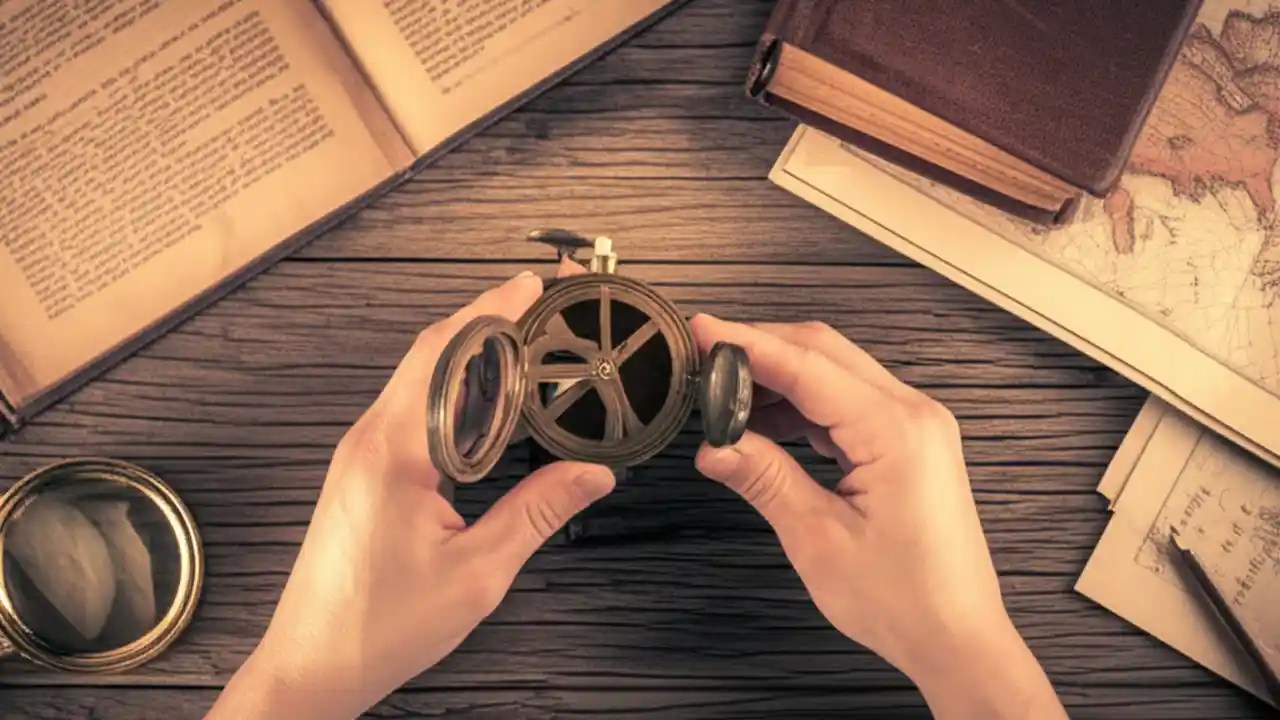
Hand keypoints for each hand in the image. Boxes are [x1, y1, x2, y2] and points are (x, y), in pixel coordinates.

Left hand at [208, 272, 614, 719]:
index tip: (534, 285)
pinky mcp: (365, 471)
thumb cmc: (376, 626)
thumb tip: (590, 474)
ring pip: (420, 377)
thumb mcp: (476, 573)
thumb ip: (537, 513)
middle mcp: (370, 440)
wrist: (313, 664)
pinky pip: (412, 408)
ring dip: (471, 351)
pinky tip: (485, 400)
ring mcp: (362, 453)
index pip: (447, 354)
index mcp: (394, 452)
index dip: (494, 309)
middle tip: (540, 302)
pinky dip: (454, 388)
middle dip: (489, 317)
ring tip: (523, 341)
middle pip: (432, 352)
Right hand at [689, 316, 1065, 719]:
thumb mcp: (818, 539)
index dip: (747, 344)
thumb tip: (715, 445)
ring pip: (834, 372)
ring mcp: (915, 425)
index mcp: (896, 431)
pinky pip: (848, 402)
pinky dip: (803, 403)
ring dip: (780, 376)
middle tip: (703, 357)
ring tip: (724, 396)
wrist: (958, 638)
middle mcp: (913, 414)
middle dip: (760, 348)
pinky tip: (765, 422)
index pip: (806, 365)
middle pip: (823, 351)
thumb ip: (766, 479)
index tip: (702, 330)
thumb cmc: (903, 600)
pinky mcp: (909, 442)